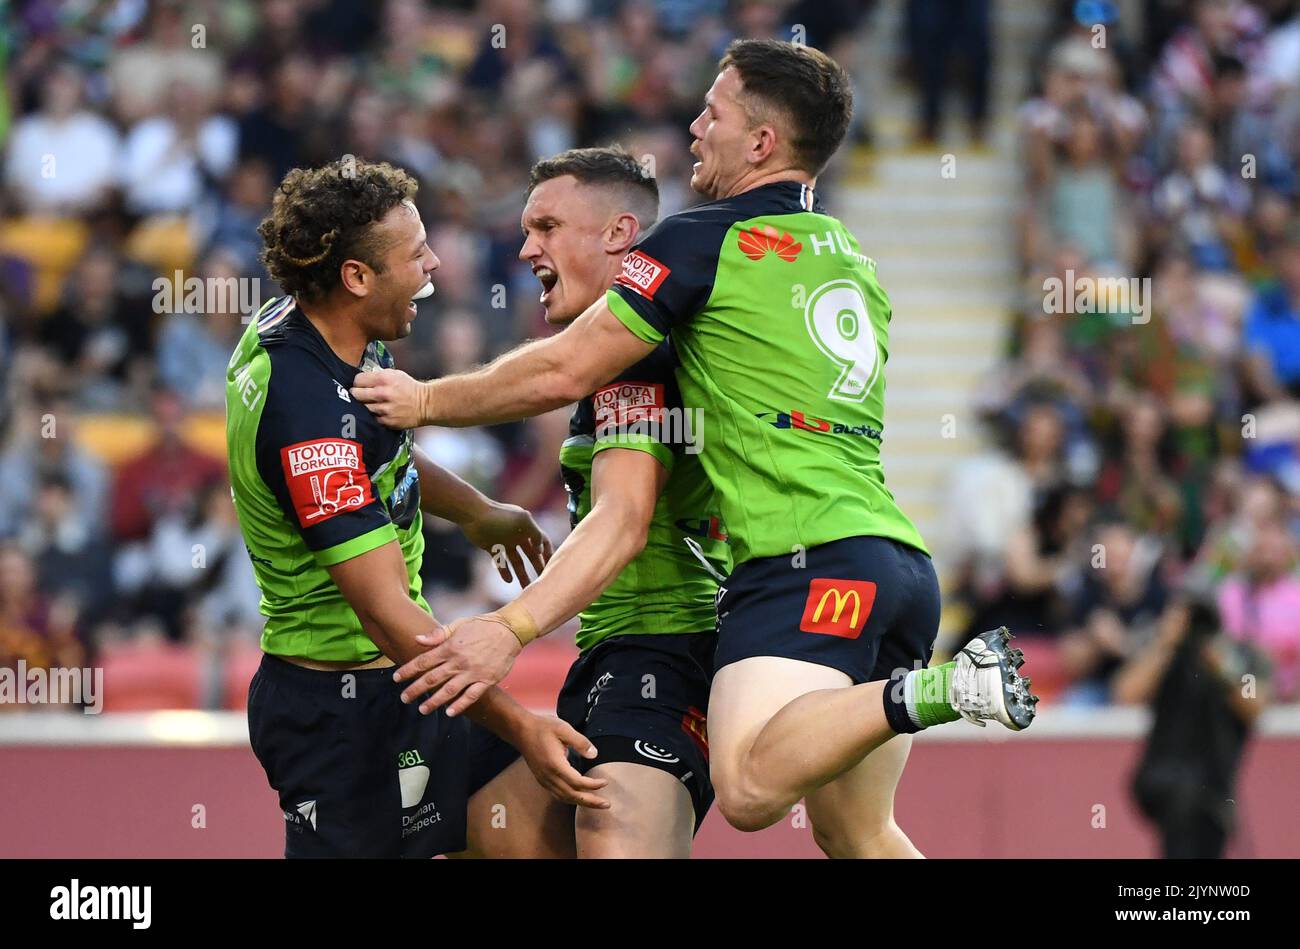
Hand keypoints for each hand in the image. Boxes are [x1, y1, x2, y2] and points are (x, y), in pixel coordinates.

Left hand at [351, 367, 426, 429]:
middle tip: (360, 395)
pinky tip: (379, 412)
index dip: (358, 382)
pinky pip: (372, 418)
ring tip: (371, 404)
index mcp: (384, 378)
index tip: (361, 385)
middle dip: (357, 394)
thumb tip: (362, 380)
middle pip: (356, 394)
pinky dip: (373, 416)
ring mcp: (385, 409)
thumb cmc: (409, 388)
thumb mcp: (395, 374)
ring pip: (362, 408)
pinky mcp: (387, 421)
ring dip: (364, 406)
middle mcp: (383, 393)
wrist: (426, 404)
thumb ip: (378, 375)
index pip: (358, 380)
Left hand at [395, 615, 522, 714]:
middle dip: (415, 689)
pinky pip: (471, 696)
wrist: (510, 629)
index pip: (423, 661)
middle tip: (404, 698)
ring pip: (449, 690)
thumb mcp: (458, 625)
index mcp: (450, 647)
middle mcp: (459, 661)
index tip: (396, 678)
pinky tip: (449, 712)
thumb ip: (437, 635)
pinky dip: (460, 705)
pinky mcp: (487, 680)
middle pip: (432, 678)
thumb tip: (417, 639)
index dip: (408, 670)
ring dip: (434, 701)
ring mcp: (473, 672)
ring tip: (422, 710)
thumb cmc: (482, 625)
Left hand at [460, 500, 552, 586]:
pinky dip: (505, 571)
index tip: (551, 567)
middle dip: (537, 567)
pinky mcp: (492, 546)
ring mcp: (505, 541)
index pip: (543, 541)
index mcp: (527, 527)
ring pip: (517, 561)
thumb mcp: (522, 521)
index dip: (548, 553)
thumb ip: (536, 534)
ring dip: (522, 574)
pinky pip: (501, 562)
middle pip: (531, 554)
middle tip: (541, 581)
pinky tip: (508, 580)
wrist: (473, 514)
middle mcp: (517, 535)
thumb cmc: (499, 516)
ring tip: (525, 587)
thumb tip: (540, 550)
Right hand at [515, 714, 608, 808]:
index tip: (605, 782)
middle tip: (607, 804)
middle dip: (590, 801)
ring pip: (564, 797)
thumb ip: (580, 742)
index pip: (577, 782)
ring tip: (596, 803)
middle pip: (572, 795)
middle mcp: (548, 776)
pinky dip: (570, 798)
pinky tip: (578, 797)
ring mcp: (544, 779)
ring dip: (581, 802)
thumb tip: (594, 755)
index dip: (592, 785)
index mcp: (555, 765)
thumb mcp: (563, 729)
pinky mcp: (541, 779)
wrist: (520, 730)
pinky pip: (557, 794)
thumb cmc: (542, 728)